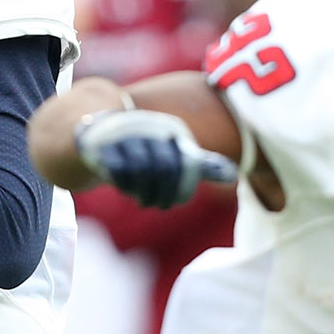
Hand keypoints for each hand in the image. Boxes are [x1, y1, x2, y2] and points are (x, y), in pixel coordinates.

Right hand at [76, 108, 236, 209]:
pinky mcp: (103, 146)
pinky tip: (127, 190)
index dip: (184, 187)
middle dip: (163, 193)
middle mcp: (150, 129)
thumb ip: (200, 164)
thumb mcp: (174, 152)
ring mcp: (126, 136)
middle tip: (160, 205)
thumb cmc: (146, 146)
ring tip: (145, 200)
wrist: (101, 127)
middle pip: (164, 168)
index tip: (178, 200)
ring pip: (140, 169)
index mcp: (171, 130)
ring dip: (144, 192)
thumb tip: (232, 174)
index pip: (187, 163)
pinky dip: (124, 185)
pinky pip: (117, 169)